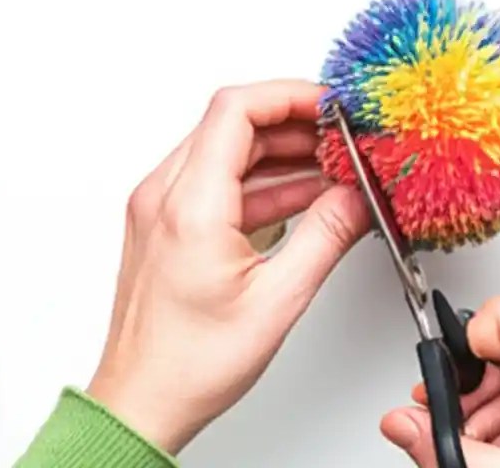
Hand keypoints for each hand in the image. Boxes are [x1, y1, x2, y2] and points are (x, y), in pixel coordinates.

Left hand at [88, 80, 369, 453]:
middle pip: (233, 124)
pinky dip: (261, 181)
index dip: (290, 96)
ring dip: (280, 152)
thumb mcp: (277, 300)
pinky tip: (302, 196)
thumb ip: (326, 237)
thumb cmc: (187, 365)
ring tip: (333, 167)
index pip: (237, 109)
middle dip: (295, 123)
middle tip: (342, 138)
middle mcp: (164, 196)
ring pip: (226, 151)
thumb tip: (357, 198)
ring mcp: (161, 209)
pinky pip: (217, 181)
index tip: (333, 107)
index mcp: (189, 206)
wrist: (142, 402)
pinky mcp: (167, 226)